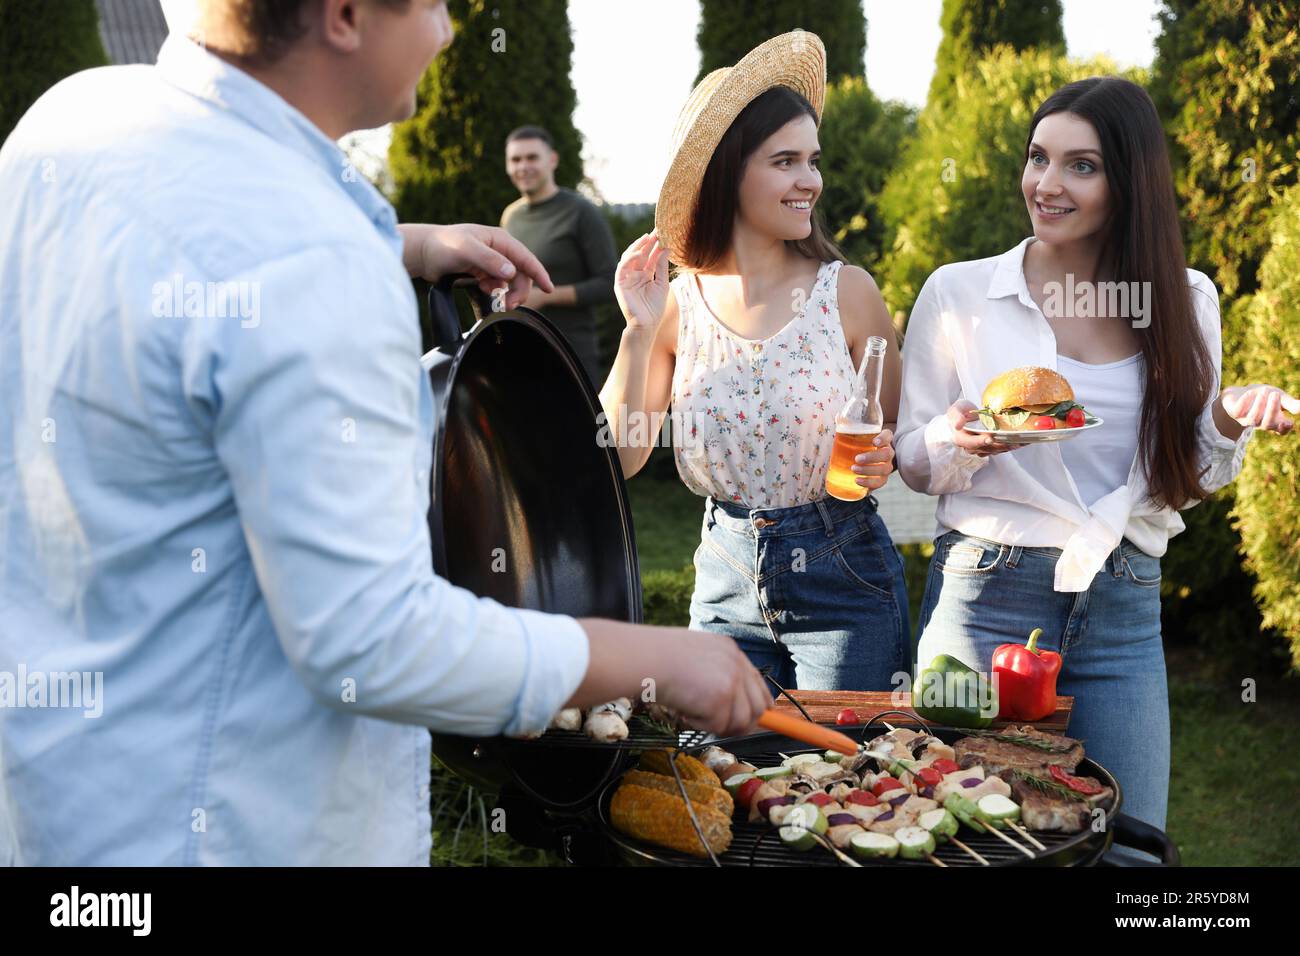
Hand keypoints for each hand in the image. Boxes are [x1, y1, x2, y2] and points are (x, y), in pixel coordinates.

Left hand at [403, 223, 552, 310]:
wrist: (423, 252)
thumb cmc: (443, 245)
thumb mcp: (466, 249)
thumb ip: (489, 260)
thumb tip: (510, 271)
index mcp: (500, 240)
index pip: (526, 258)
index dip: (539, 273)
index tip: (549, 288)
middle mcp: (499, 249)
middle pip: (520, 274)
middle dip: (518, 291)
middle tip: (507, 306)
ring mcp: (491, 261)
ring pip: (509, 281)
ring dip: (505, 293)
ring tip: (495, 300)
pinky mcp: (483, 271)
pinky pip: (497, 284)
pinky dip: (494, 291)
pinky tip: (483, 289)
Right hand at [614, 232, 669, 334]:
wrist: (646, 325)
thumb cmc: (655, 308)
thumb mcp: (662, 283)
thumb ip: (662, 266)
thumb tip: (666, 248)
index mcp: (645, 275)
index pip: (650, 256)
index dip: (656, 245)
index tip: (665, 234)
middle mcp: (635, 274)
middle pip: (641, 254)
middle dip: (648, 242)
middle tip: (657, 231)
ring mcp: (626, 278)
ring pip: (629, 257)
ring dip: (638, 246)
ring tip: (648, 237)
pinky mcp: (619, 283)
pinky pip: (622, 267)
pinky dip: (630, 259)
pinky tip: (641, 253)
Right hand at [655, 629, 770, 737]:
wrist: (644, 658)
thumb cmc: (657, 658)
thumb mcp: (695, 657)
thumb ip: (715, 674)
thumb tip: (728, 705)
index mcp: (730, 650)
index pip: (757, 684)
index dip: (756, 706)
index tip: (750, 721)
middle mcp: (736, 664)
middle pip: (757, 708)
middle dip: (740, 724)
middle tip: (717, 726)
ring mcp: (731, 681)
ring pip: (740, 722)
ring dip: (716, 724)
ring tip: (691, 711)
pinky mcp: (721, 699)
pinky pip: (718, 727)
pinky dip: (699, 724)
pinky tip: (684, 710)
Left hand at [851, 428, 894, 490]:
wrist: (871, 457)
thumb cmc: (863, 444)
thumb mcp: (860, 435)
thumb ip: (851, 429)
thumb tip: (837, 422)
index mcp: (884, 440)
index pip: (888, 436)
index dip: (883, 439)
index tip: (874, 441)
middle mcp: (888, 452)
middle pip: (887, 454)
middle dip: (872, 457)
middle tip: (857, 459)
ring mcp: (887, 466)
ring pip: (884, 470)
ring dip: (869, 471)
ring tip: (854, 470)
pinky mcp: (882, 478)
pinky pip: (880, 482)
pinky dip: (869, 483)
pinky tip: (858, 481)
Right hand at [948, 400, 1018, 455]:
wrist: (963, 417)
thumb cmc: (959, 413)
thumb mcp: (955, 410)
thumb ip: (956, 417)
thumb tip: (957, 425)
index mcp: (961, 439)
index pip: (971, 442)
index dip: (980, 441)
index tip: (990, 438)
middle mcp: (971, 446)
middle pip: (987, 448)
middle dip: (1000, 445)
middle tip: (1012, 441)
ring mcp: (981, 448)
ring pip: (995, 450)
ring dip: (1008, 446)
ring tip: (1021, 442)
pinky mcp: (990, 447)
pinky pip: (1000, 448)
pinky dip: (1011, 445)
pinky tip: (1021, 442)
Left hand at [1221, 383, 1297, 434]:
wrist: (1240, 393)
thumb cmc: (1264, 397)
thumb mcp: (1280, 398)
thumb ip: (1291, 404)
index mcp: (1274, 421)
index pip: (1281, 431)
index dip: (1284, 429)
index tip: (1289, 422)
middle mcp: (1260, 423)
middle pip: (1267, 424)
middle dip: (1272, 409)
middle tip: (1275, 395)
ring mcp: (1246, 420)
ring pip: (1253, 419)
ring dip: (1259, 405)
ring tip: (1264, 391)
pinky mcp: (1234, 413)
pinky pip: (1238, 411)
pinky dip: (1244, 402)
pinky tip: (1249, 393)